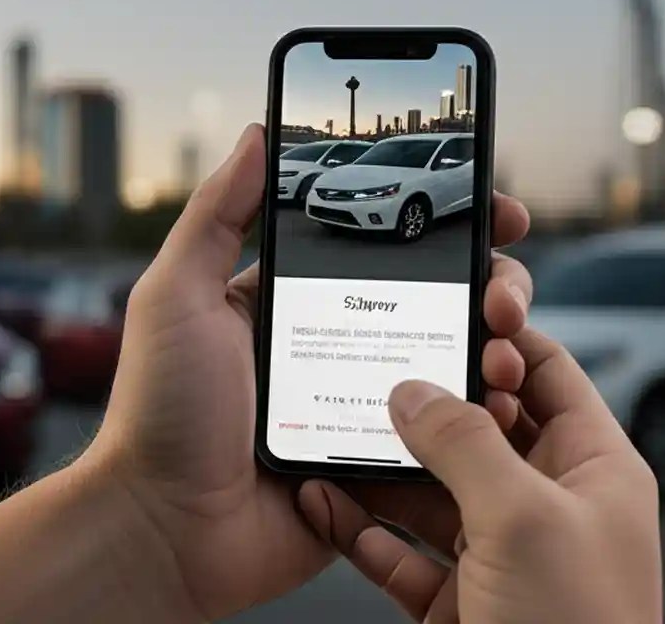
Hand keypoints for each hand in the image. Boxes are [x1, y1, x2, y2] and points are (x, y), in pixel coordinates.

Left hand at [79, 124, 534, 620]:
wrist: (166, 530)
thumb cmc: (161, 413)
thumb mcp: (177, 295)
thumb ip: (216, 215)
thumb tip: (258, 133)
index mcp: (297, 304)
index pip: (386, 252)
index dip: (444, 227)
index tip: (492, 207)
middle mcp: (337, 349)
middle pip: (436, 304)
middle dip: (489, 287)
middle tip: (503, 294)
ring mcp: (362, 408)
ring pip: (450, 367)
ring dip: (491, 349)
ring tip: (500, 349)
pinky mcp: (377, 466)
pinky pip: (443, 438)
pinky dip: (476, 419)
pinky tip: (495, 404)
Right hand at [298, 334, 662, 621]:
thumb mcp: (522, 517)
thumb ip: (464, 443)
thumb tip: (415, 390)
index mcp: (593, 469)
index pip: (546, 374)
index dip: (496, 339)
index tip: (440, 314)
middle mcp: (550, 507)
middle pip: (479, 431)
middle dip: (423, 407)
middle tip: (371, 375)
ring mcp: (504, 556)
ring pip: (433, 493)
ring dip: (381, 471)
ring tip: (332, 436)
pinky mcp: (463, 603)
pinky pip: (407, 553)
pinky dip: (365, 533)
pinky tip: (327, 507)